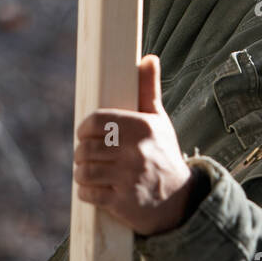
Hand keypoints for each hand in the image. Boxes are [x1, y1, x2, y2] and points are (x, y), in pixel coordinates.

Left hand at [73, 55, 195, 235]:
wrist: (180, 200)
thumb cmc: (164, 154)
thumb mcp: (159, 121)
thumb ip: (148, 89)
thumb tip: (149, 58)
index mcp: (142, 127)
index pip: (96, 122)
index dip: (84, 129)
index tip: (85, 135)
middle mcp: (135, 152)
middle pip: (86, 148)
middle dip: (81, 153)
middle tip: (86, 156)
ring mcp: (129, 178)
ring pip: (84, 171)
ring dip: (81, 173)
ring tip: (87, 172)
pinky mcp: (123, 203)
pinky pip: (89, 194)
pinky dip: (85, 192)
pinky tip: (92, 189)